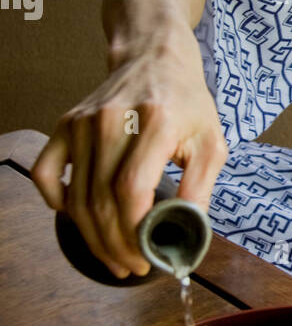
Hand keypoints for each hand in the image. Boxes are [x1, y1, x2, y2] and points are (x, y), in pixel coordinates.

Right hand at [31, 23, 227, 278]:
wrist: (155, 58)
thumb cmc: (188, 104)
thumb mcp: (211, 143)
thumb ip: (201, 190)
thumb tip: (188, 237)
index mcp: (156, 121)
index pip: (132, 190)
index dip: (135, 232)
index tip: (147, 257)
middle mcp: (113, 120)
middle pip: (100, 200)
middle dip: (115, 245)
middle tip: (131, 267)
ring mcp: (83, 122)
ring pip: (76, 196)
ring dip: (91, 236)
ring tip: (112, 258)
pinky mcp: (65, 124)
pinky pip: (46, 172)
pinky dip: (57, 202)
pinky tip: (77, 220)